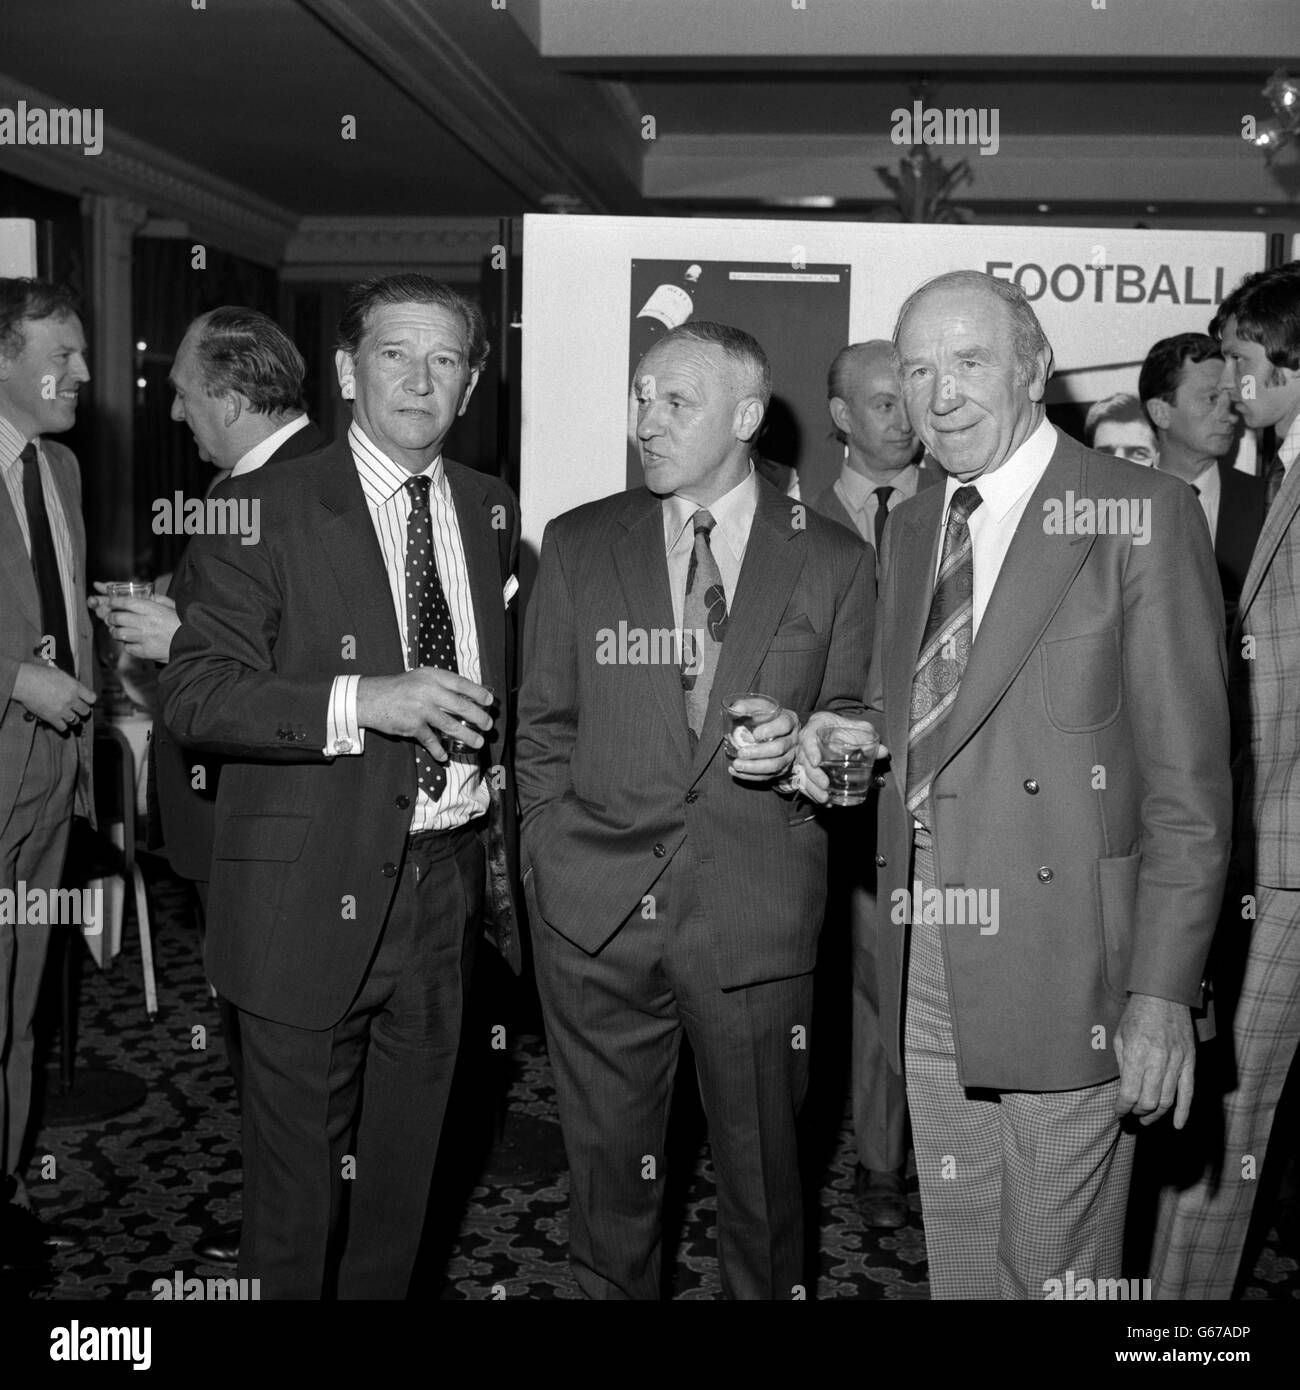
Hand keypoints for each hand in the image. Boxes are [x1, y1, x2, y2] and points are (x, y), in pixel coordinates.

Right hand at [11, 661, 96, 732]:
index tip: (85, 700)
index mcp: (75, 687)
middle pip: (86, 711)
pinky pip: (63, 728)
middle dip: (82, 710)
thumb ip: (70, 683)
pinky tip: (59, 722)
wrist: (24, 681)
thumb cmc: (39, 674)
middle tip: (76, 709)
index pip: (92, 698)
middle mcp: (71, 699)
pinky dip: (62, 726)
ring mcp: (62, 709)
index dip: (89, 700)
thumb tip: (75, 689)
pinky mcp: (51, 718)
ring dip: (72, 718)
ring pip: (76, 721)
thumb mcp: (60, 674)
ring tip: (68, 715)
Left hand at [99, 594, 179, 662]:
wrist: (194, 644)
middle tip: (111, 617)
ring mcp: (146, 638)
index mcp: (154, 610)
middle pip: (118, 618)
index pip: (127, 603)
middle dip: (111, 617)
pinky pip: (128, 648)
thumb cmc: (183, 624)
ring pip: (119, 633)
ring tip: (118, 630)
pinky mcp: (146, 652)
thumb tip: (143, 594)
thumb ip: (157, 599)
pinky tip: (132, 642)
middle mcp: (148, 623)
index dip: (115, 602)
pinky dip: (127, 645)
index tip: (111, 602)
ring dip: (115, 631)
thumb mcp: (173, 606)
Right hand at [356, 667, 493, 761]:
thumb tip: (466, 697)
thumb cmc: (399, 688)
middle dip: (478, 717)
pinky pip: (430, 740)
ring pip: (450, 725)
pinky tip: (444, 756)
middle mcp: (428, 691)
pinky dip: (438, 750)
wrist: (370, 698)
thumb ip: (440, 685)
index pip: (461, 683)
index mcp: (432, 676)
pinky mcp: (412, 725)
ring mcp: (421, 709)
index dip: (478, 693)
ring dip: (466, 736)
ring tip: (478, 742)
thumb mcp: (421, 678)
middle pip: (460, 706)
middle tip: (488, 725)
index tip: (490, 702)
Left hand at [729, 706, 798, 782]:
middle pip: (779, 749)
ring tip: (736, 764)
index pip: (783, 725)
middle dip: (758, 752)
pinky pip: (768, 776)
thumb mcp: (760, 707)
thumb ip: (747, 706)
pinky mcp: (782, 769)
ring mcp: (789, 756)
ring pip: (775, 766)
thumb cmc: (767, 717)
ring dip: (754, 767)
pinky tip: (736, 771)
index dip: (770, 730)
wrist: (777, 731)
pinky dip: (751, 776)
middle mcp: (793, 739)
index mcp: (789, 720)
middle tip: (741, 753)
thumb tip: (735, 709)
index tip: (754, 734)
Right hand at [794, 711, 886, 804]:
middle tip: (825, 786)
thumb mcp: (852, 726)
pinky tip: (825, 802)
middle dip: (814, 777)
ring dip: (812, 790)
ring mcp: (803, 760)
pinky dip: (813, 795)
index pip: (807, 741)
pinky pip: (804, 784)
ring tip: (825, 799)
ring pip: (802, 776)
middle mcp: (804, 746)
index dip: (811, 751)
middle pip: (803, 763)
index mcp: (813, 731)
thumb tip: (884, 752)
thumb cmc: (837, 726)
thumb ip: (866, 737)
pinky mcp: (805, 771)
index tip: (816, 762)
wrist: (825, 726)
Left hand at [1114, 993, 1195, 1127]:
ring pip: (1167, 1100)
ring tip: (1146, 1118)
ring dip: (1155, 1114)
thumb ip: (1123, 1065)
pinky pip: (1188, 1092)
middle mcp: (1158, 1060)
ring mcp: (1177, 1062)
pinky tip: (1177, 1125)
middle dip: (1138, 1112)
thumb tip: (1126, 1090)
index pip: (1129, 1093)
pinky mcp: (1190, 1061)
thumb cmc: (1136, 1015)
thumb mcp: (1119, 1037)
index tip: (1118, 1111)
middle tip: (1131, 1114)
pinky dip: (1184, 1111)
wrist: (1164, 995)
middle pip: (1149, 1101)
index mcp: (1137, 1054)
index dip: (1122, 1107)